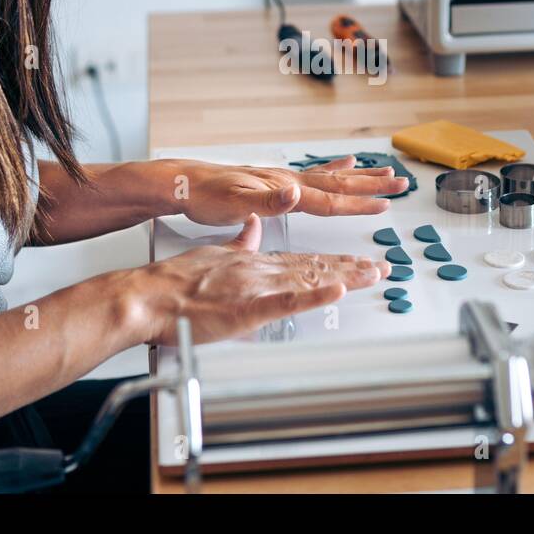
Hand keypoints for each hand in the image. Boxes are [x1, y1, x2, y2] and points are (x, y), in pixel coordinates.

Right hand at [127, 214, 388, 344]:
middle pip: (315, 267)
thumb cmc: (174, 283)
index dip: (334, 261)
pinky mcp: (249, 306)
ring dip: (345, 276)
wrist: (150, 295)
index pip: (303, 260)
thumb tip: (254, 226)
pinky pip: (288, 301)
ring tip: (373, 274)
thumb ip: (239, 242)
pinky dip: (315, 297)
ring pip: (310, 279)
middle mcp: (261, 269)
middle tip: (383, 268)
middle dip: (352, 267)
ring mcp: (257, 286)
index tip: (359, 261)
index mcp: (253, 261)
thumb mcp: (213, 255)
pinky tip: (338, 292)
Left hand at [172, 155, 407, 225]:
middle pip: (339, 182)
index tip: (385, 205)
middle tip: (400, 181)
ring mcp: (283, 179)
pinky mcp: (274, 182)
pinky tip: (342, 163)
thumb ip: (267, 200)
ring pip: (330, 176)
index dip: (358, 203)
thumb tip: (296, 192)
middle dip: (371, 185)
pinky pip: (314, 175)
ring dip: (358, 176)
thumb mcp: (233, 203)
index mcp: (284, 189)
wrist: (183, 183)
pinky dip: (333, 169)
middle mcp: (288, 181)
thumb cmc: (205, 195)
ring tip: (382, 170)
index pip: (329, 198)